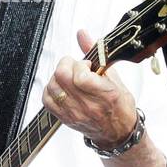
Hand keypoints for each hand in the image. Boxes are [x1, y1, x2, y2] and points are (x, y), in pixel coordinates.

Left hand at [42, 29, 138, 147]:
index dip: (80, 65)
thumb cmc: (119, 105)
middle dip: (66, 65)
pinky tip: (62, 87)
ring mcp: (74, 113)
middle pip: (61, 78)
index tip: (87, 64)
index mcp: (106, 94)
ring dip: (58, 76)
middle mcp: (88, 105)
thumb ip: (97, 54)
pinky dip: (51, 89)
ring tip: (70, 77)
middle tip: (75, 66)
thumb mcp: (115, 78)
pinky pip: (46, 99)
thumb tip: (82, 34)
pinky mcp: (63, 118)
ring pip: (52, 87)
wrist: (116, 132)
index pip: (81, 76)